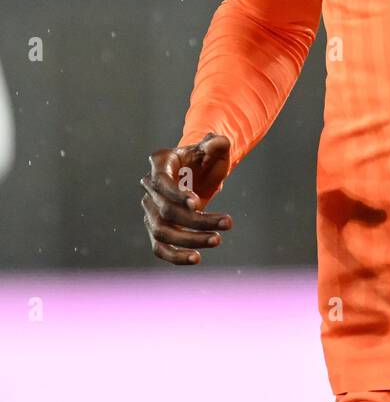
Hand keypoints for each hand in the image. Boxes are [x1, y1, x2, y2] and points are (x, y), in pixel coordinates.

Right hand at [140, 133, 231, 265]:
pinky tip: (196, 258)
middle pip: (165, 211)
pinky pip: (159, 248)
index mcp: (161, 163)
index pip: (161, 182)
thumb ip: (216, 143)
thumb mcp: (214, 146)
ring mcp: (151, 210)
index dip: (176, 194)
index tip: (197, 203)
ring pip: (162, 232)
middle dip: (196, 220)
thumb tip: (218, 142)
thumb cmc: (206, 156)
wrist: (200, 170)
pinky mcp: (158, 229)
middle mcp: (150, 187)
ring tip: (217, 240)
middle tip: (228, 223)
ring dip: (189, 239)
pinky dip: (175, 256)